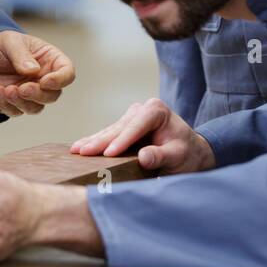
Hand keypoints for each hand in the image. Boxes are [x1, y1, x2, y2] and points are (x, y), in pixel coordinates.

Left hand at [0, 30, 74, 116]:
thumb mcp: (10, 42)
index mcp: (50, 61)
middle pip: (52, 95)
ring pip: (35, 108)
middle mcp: (43, 79)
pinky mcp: (14, 103)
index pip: (67, 73)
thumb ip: (22, 55)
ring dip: (21, 102)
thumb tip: (34, 70)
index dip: (60, 80)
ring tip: (6, 90)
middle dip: (37, 95)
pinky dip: (6, 105)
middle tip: (22, 88)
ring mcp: (29, 93)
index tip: (45, 81)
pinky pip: (15, 112)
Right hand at [71, 97, 214, 173]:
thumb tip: (143, 158)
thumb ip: (161, 156)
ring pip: (110, 131)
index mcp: (156, 111)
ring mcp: (132, 116)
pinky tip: (80, 147)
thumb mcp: (178, 156)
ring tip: (76, 150)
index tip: (108, 154)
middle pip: (119, 128)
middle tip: (82, 152)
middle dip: (100, 141)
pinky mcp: (126, 126)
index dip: (121, 141)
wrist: (190, 152)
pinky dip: (96, 142)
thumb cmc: (186, 154)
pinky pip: (109, 135)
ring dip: (93, 142)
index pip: (136, 127)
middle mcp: (142, 109)